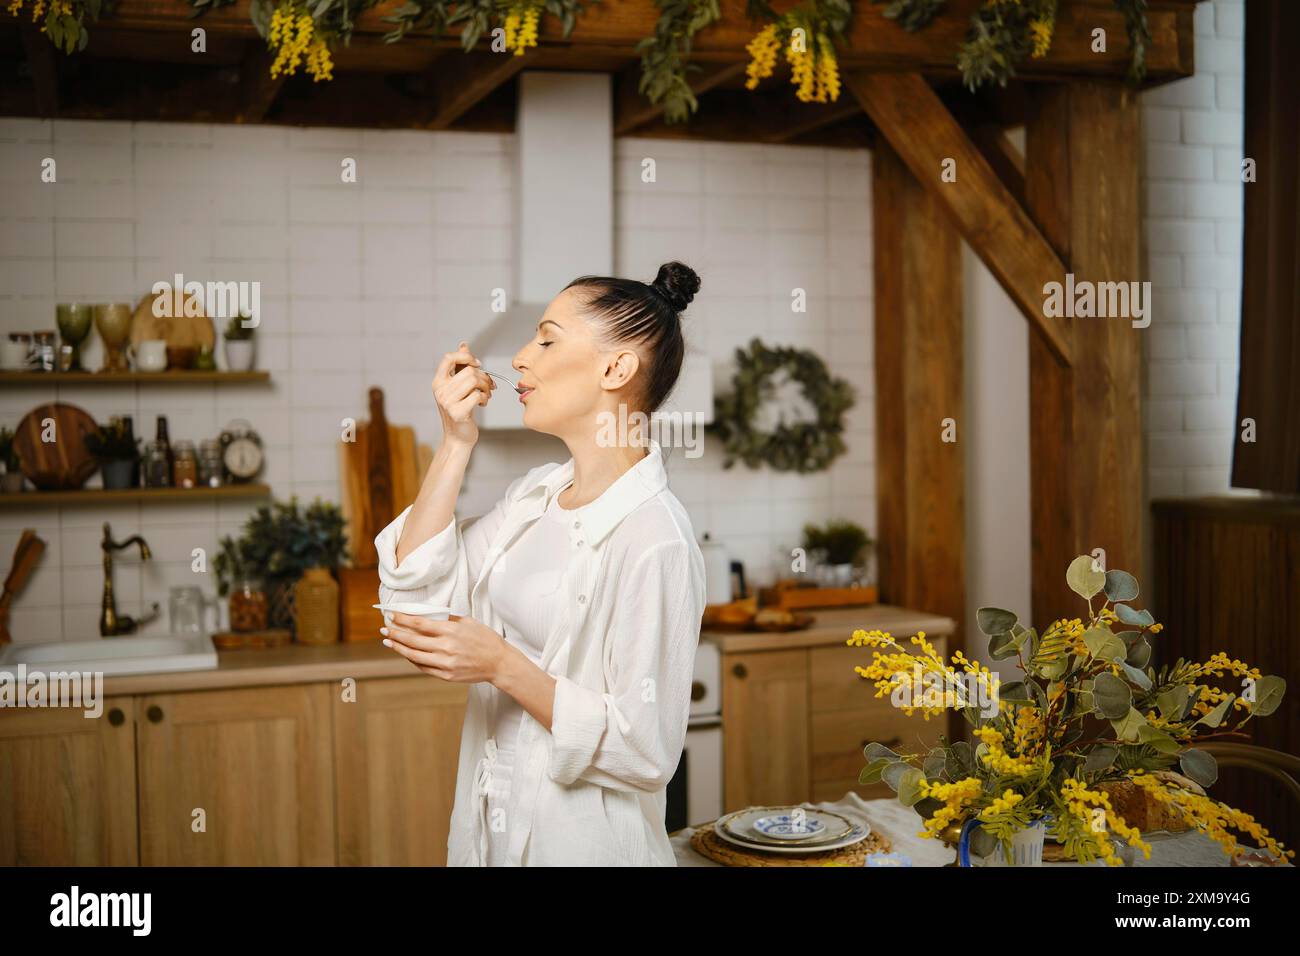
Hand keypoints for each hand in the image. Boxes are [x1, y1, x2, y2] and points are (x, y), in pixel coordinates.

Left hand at [383, 612, 508, 683]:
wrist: (499, 662)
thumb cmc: (485, 639)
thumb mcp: (469, 622)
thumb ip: (448, 619)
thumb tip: (427, 616)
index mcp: (451, 631)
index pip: (419, 624)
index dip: (403, 619)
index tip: (392, 615)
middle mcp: (446, 647)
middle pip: (413, 640)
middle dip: (395, 633)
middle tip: (384, 628)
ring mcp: (445, 663)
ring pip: (414, 655)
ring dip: (398, 648)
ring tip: (388, 641)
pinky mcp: (446, 675)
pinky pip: (423, 667)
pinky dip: (412, 660)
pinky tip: (405, 653)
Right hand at [432, 341, 495, 447]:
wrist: (458, 437)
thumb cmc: (460, 411)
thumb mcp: (458, 387)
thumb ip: (460, 367)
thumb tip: (463, 345)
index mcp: (438, 382)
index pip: (448, 358)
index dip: (466, 357)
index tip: (478, 364)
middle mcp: (440, 391)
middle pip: (468, 370)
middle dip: (484, 377)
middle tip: (489, 386)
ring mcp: (447, 402)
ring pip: (474, 381)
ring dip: (486, 387)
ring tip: (486, 395)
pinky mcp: (457, 413)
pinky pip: (478, 395)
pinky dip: (485, 398)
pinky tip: (483, 403)